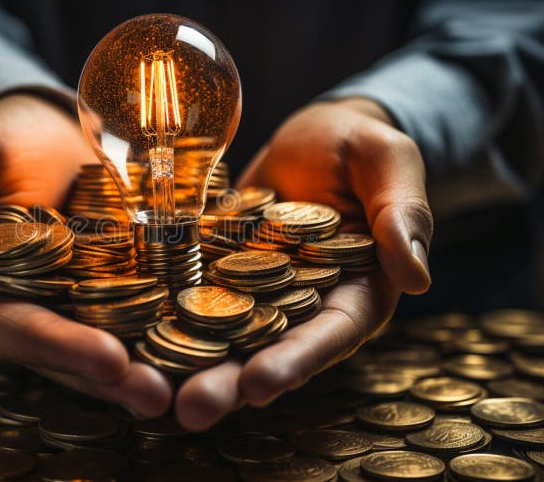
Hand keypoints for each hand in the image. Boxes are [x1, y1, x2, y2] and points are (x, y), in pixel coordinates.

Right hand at [0, 94, 171, 416]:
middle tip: (160, 394)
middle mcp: (38, 307)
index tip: (108, 360)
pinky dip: (181, 321)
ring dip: (154, 363)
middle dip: (116, 375)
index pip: (19, 330)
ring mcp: (87, 296)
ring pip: (118, 337)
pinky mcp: (128, 277)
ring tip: (197, 384)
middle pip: (75, 348)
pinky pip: (154, 303)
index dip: (60, 348)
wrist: (49, 120)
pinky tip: (219, 337)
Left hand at [174, 98, 433, 429]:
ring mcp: (255, 289)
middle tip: (192, 409)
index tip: (260, 385)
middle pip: (267, 349)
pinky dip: (161, 311)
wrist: (314, 134)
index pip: (328, 334)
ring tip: (149, 388)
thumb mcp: (388, 163)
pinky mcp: (218, 267)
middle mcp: (302, 302)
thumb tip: (417, 276)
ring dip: (188, 361)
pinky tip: (125, 330)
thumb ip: (402, 214)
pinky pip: (189, 291)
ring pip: (220, 331)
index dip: (296, 361)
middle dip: (230, 381)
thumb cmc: (362, 146)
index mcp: (355, 291)